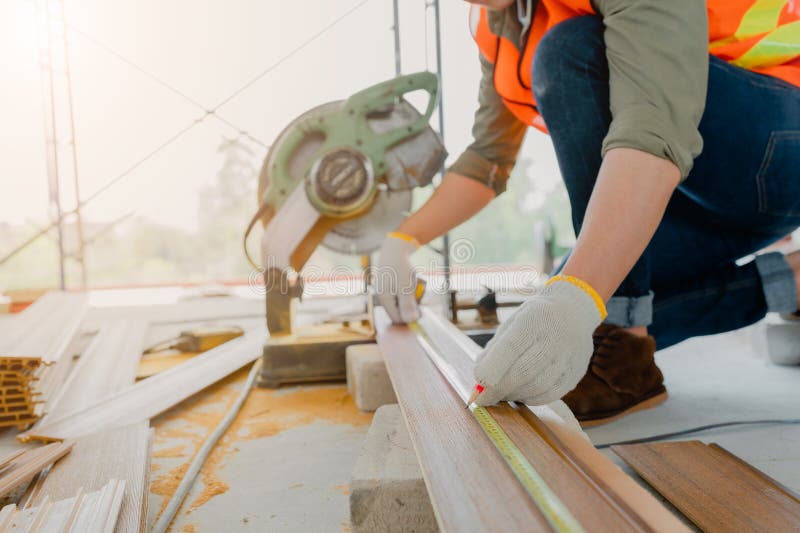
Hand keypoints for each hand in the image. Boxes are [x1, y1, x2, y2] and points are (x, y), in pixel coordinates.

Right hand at [376, 232, 420, 323]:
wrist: (396, 246)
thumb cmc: (400, 267)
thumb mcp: (406, 288)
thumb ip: (408, 305)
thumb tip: (411, 321)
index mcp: (383, 299)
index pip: (397, 318)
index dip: (410, 317)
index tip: (422, 310)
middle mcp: (382, 296)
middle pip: (399, 310)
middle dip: (411, 305)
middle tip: (418, 294)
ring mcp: (385, 290)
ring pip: (401, 302)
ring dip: (410, 297)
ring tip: (414, 285)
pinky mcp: (390, 284)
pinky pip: (401, 293)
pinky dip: (408, 290)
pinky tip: (411, 281)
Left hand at [473, 276, 605, 405]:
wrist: (573, 311)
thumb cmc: (534, 319)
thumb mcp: (512, 322)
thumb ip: (496, 347)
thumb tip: (480, 377)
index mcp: (534, 318)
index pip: (512, 346)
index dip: (493, 367)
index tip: (478, 382)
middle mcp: (555, 337)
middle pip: (524, 371)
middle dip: (499, 389)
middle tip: (484, 398)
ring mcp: (569, 356)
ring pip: (537, 386)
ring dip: (514, 394)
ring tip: (502, 394)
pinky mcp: (576, 372)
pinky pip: (551, 394)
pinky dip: (531, 398)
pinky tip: (520, 394)